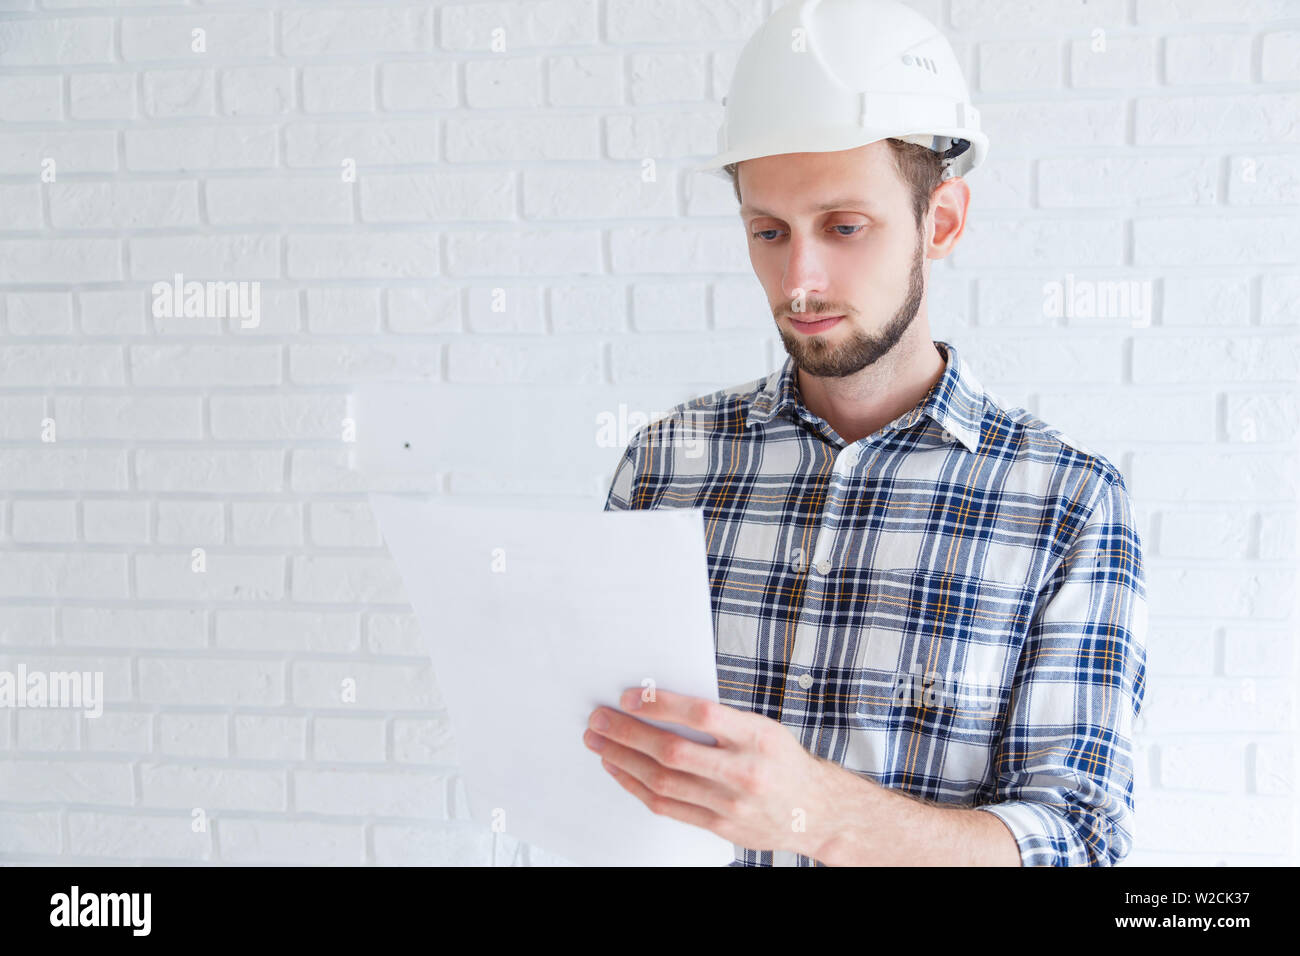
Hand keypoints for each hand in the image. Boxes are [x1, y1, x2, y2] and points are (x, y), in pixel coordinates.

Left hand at [583, 686, 834, 857]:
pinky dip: (637, 786)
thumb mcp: (762, 727)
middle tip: (599, 719)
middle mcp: (744, 772)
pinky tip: (620, 770)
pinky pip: (667, 806)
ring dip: (624, 760)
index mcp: (757, 737)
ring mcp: (730, 804)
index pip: (702, 715)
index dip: (662, 704)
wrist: (814, 811)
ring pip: (663, 782)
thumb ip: (720, 720)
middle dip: (628, 733)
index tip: (630, 697)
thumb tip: (661, 704)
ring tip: (600, 743)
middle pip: (673, 751)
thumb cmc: (782, 761)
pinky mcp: (719, 826)